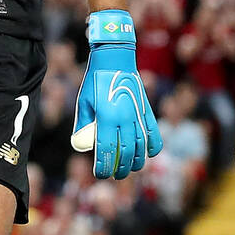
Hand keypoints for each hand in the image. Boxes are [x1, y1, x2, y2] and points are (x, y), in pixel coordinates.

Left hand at [70, 9, 162, 178]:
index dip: (103, 166)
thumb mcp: (84, 103)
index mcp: (106, 117)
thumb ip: (83, 125)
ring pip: (141, 146)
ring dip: (136, 161)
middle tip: (115, 175)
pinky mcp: (147, 110)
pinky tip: (148, 154)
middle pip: (125, 152)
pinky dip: (153, 146)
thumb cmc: (95, 82)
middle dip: (120, 168)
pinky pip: (153, 133)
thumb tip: (81, 145)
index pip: (105, 150)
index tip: (100, 175)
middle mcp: (124, 118)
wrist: (115, 59)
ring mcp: (138, 114)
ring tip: (129, 169)